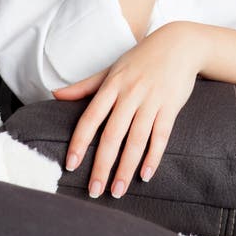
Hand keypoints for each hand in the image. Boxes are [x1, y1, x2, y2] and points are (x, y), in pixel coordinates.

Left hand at [51, 22, 201, 198]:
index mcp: (113, 84)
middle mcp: (130, 93)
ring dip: (126, 168)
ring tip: (117, 191)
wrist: (180, 44)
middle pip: (113, 134)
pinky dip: (153, 156)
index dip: (80, 142)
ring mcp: (151, 100)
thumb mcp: (113, 68)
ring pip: (136, 139)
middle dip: (102, 165)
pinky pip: (161, 135)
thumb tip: (55, 94)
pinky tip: (146, 175)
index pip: (91, 117)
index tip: (71, 165)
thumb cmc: (142, 58)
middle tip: (93, 191)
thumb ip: (86, 85)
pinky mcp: (171, 106)